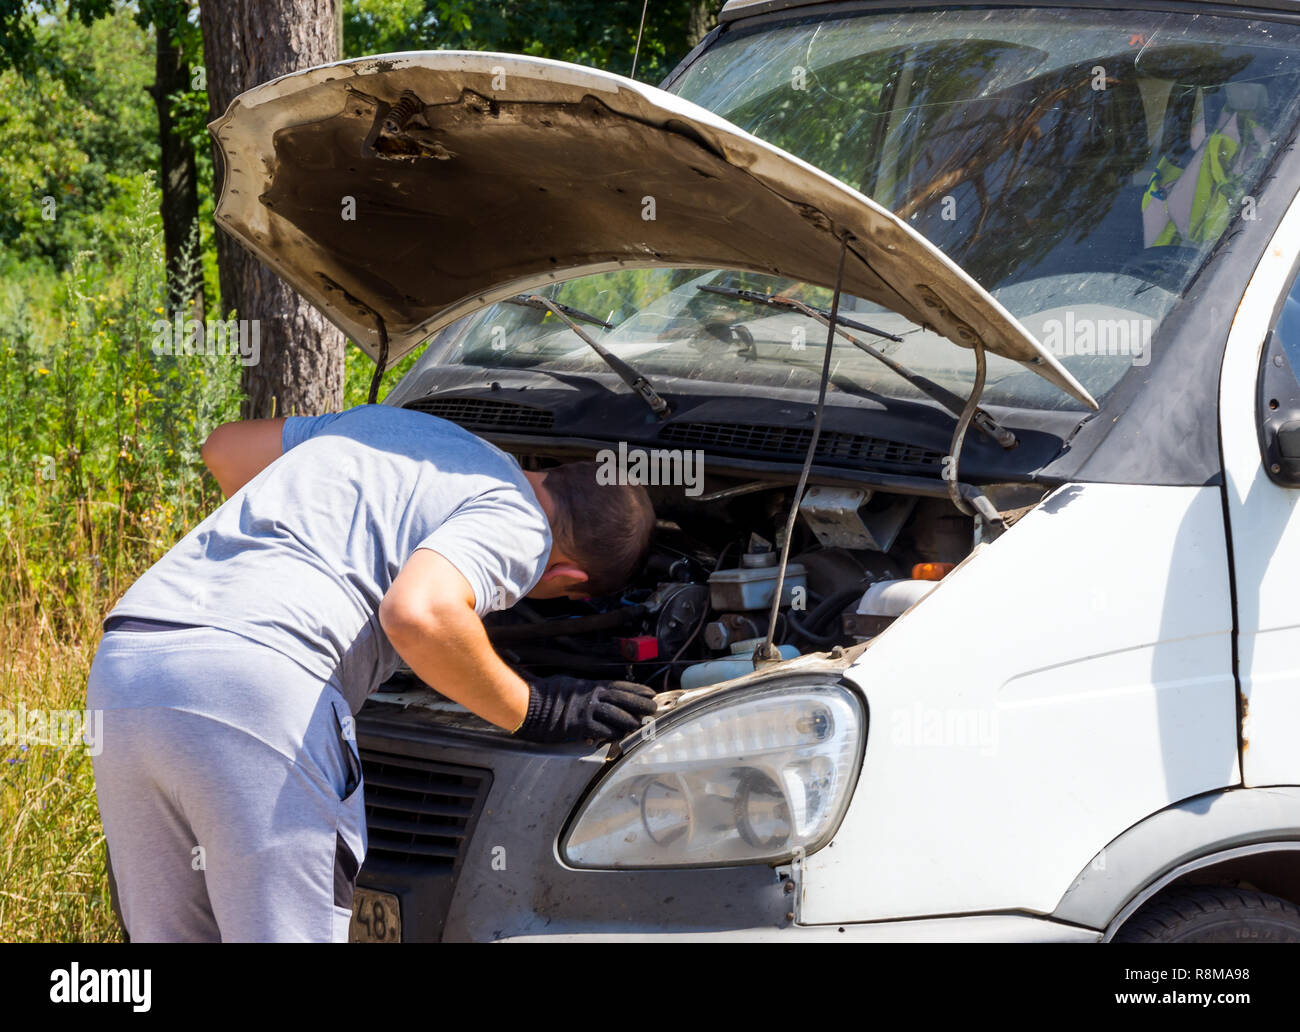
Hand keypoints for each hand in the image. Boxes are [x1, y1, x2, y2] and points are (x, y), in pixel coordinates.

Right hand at [514, 675, 657, 742]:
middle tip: (654, 709)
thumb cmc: (547, 693)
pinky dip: (613, 734)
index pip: (619, 686)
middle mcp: (592, 696)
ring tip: (642, 725)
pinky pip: (602, 731)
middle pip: (623, 700)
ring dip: (631, 721)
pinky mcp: (580, 725)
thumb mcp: (570, 684)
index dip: (637, 690)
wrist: (530, 705)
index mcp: (590, 685)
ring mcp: (587, 711)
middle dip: (641, 705)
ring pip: (617, 716)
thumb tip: (596, 694)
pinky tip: (621, 736)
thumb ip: (586, 689)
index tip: (650, 693)